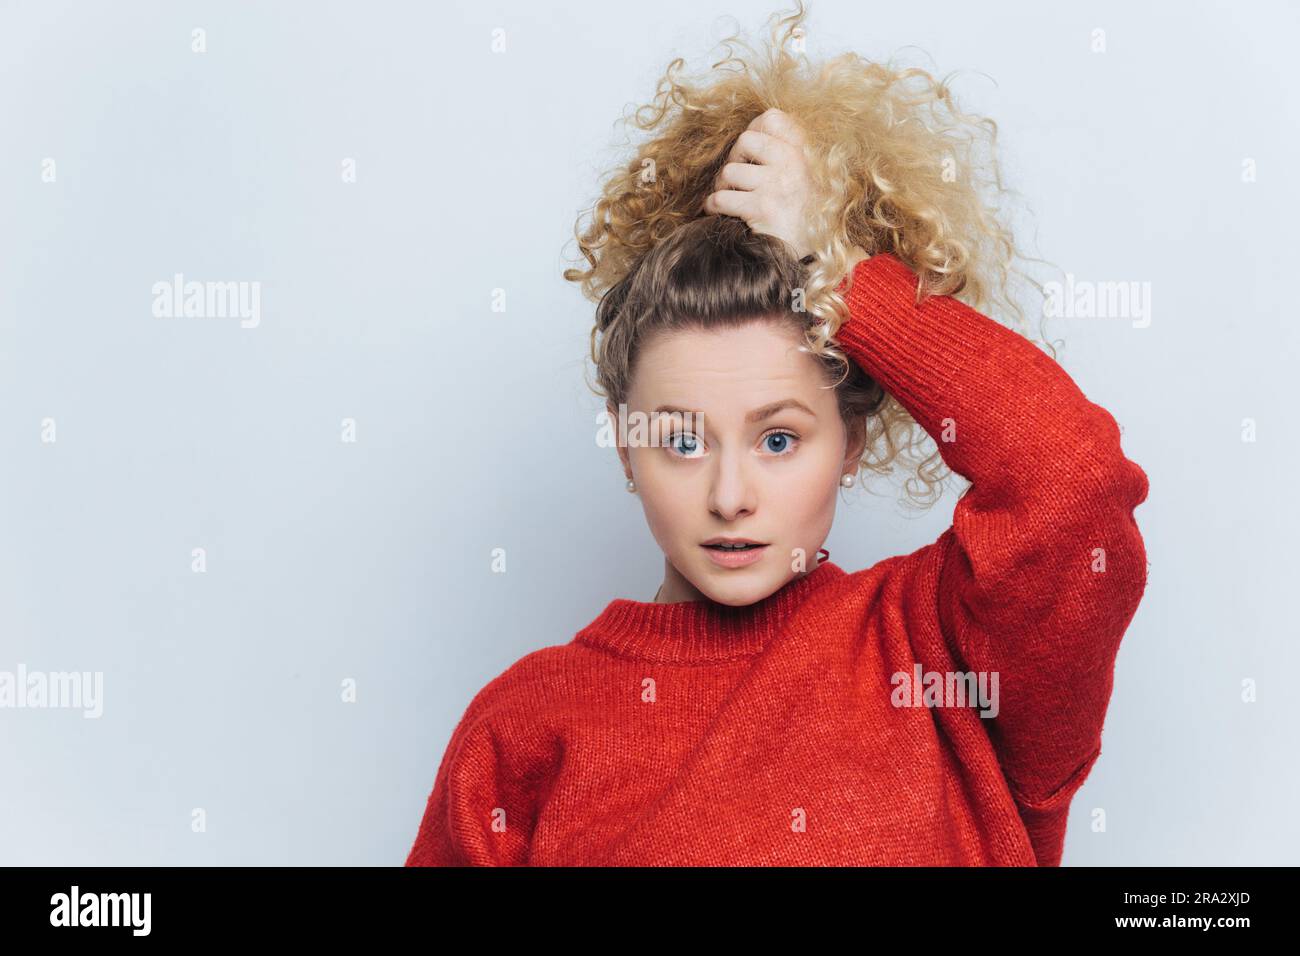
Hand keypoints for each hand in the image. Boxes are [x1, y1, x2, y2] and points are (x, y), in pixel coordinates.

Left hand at [702, 108, 817, 259]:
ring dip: (722, 186)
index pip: (772, 118)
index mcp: (803, 152)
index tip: (750, 151)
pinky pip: (722, 198)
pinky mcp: (761, 208)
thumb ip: (788, 153)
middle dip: (733, 158)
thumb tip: (752, 134)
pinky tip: (717, 212)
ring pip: (730, 171)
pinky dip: (713, 206)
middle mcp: (792, 163)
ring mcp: (776, 185)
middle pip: (745, 140)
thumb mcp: (808, 177)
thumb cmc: (807, 215)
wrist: (814, 253)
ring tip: (730, 198)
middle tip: (735, 177)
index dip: (754, 130)